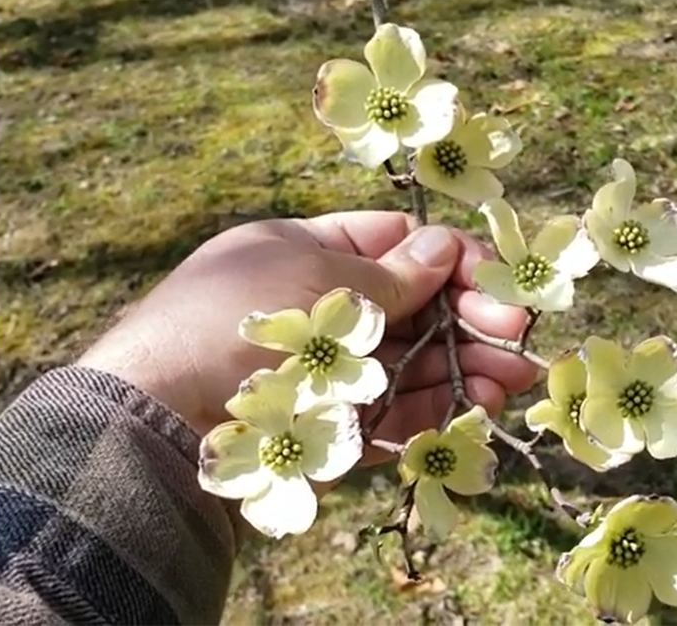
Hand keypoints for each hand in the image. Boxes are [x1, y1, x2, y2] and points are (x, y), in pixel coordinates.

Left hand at [78, 211, 537, 455]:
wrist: (157, 420)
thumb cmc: (230, 323)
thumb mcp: (314, 276)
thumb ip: (388, 273)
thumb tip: (445, 247)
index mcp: (306, 253)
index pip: (395, 246)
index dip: (452, 260)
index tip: (497, 281)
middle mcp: (323, 312)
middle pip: (415, 308)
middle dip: (471, 319)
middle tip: (519, 334)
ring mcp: (328, 374)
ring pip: (414, 365)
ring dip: (467, 367)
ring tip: (514, 378)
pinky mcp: (332, 430)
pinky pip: (396, 416)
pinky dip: (438, 411)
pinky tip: (479, 406)